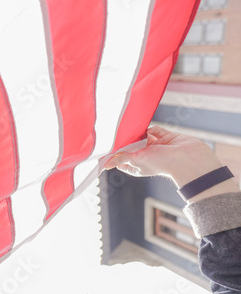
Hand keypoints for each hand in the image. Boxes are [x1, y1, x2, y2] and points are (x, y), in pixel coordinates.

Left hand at [103, 125, 225, 186]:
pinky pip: (156, 130)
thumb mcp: (136, 160)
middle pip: (131, 145)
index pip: (121, 159)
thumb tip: (105, 165)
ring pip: (143, 136)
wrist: (188, 158)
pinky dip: (152, 128)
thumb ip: (121, 158)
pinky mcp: (166, 137)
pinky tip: (150, 129)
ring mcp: (156, 146)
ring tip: (133, 128)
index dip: (114, 153)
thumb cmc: (161, 163)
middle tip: (119, 132)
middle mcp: (145, 156)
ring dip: (140, 133)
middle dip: (127, 140)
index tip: (106, 145)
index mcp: (136, 165)